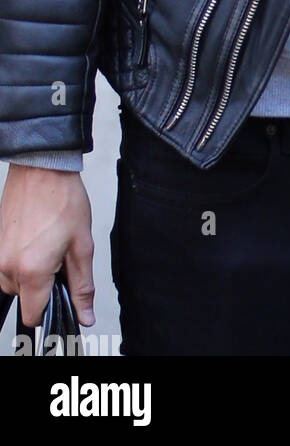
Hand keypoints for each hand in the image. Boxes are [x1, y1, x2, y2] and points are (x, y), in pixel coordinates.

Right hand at [0, 164, 95, 329]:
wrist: (42, 169)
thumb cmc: (63, 200)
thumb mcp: (82, 246)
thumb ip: (82, 286)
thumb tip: (85, 315)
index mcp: (32, 271)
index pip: (34, 316)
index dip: (51, 309)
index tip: (62, 293)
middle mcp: (8, 267)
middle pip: (25, 298)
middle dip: (45, 286)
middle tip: (61, 257)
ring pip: (16, 283)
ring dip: (33, 273)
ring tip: (49, 244)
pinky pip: (8, 266)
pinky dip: (23, 260)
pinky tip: (37, 239)